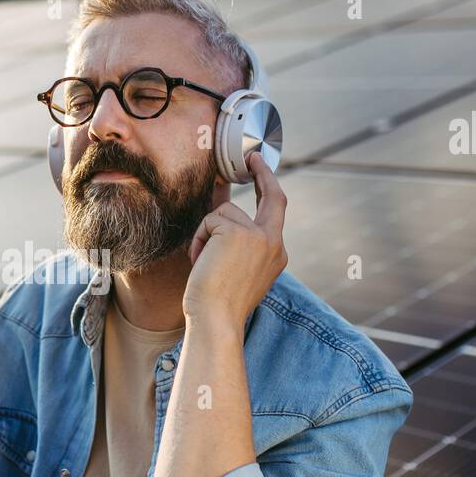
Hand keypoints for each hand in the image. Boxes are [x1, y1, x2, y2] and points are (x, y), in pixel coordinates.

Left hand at [183, 149, 288, 327]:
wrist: (216, 320)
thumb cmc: (218, 303)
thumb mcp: (237, 271)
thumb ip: (239, 245)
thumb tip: (222, 213)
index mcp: (277, 254)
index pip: (276, 212)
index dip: (269, 188)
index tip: (261, 169)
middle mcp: (275, 242)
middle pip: (273, 196)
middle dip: (264, 172)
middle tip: (253, 157)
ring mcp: (259, 236)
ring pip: (225, 212)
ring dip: (206, 234)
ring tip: (204, 263)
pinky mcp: (238, 232)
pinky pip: (210, 220)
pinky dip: (199, 239)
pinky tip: (201, 262)